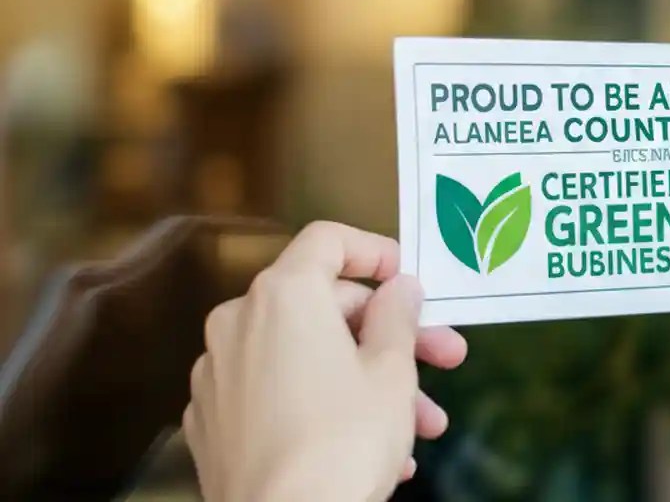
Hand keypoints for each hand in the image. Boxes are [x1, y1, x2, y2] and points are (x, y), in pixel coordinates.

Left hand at [184, 222, 466, 501]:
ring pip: (304, 356)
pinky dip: (320, 405)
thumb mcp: (393, 372)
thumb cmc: (343, 443)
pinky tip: (366, 445)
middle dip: (389, 334)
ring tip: (418, 425)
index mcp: (283, 294)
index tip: (410, 280)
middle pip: (323, 304)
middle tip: (443, 360)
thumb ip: (398, 316)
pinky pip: (276, 395)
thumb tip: (399, 290)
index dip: (376, 252)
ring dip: (365, 379)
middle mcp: (238, 321)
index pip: (329, 240)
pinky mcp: (210, 421)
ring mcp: (217, 373)